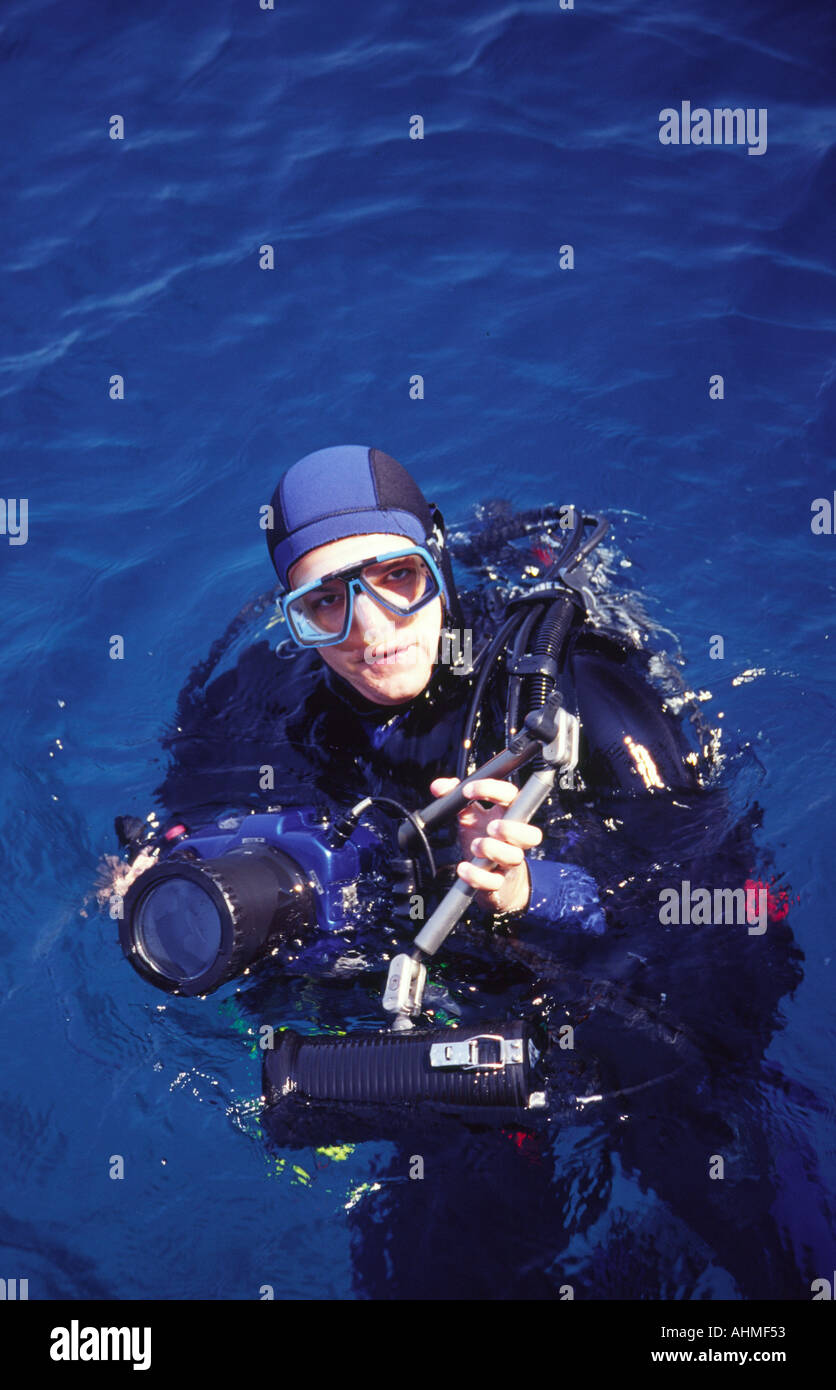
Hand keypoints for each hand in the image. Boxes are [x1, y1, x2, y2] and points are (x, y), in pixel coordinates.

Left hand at [428, 776, 542, 915]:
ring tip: (475, 846)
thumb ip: (455, 800)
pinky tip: (464, 868)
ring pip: (514, 857)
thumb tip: (438, 786)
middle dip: (510, 829)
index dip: (492, 789)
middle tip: (491, 827)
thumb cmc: (484, 841)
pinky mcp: (498, 883)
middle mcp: (514, 841)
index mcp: (508, 817)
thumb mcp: (470, 818)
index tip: (468, 790)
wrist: (493, 879)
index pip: (511, 796)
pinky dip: (477, 876)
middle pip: (531, 834)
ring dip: (493, 850)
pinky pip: (494, 882)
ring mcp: (509, 863)